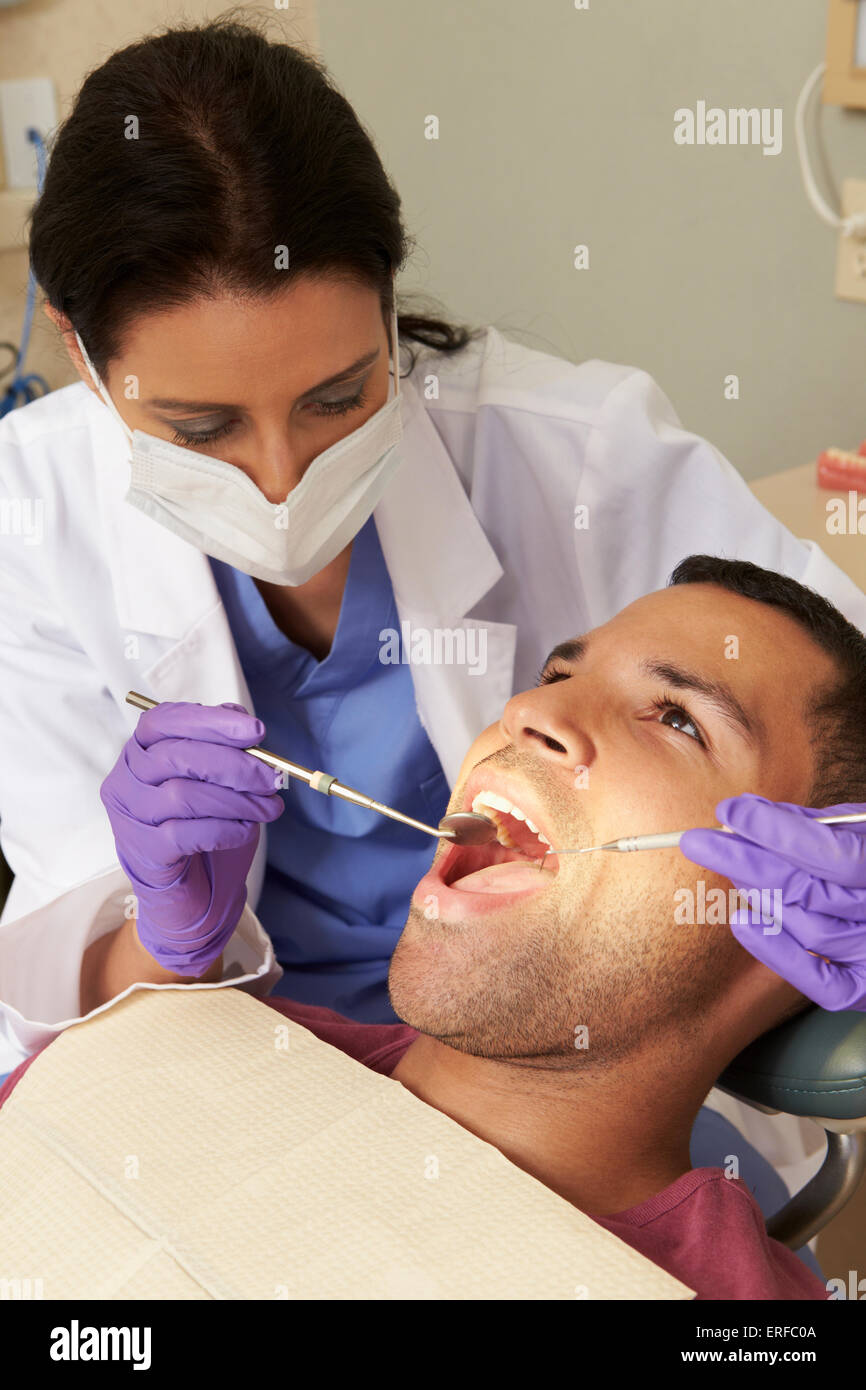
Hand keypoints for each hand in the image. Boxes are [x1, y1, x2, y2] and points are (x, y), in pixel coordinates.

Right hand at [100, 700, 283, 974]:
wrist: (191, 896)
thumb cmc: (204, 829)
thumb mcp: (216, 782)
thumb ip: (224, 748)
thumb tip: (247, 725)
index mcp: (139, 753)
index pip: (163, 721)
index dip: (210, 721)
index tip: (256, 730)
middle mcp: (125, 781)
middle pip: (175, 756)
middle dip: (233, 764)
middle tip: (272, 778)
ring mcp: (130, 818)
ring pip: (183, 795)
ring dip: (236, 799)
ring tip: (269, 808)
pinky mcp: (144, 852)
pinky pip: (186, 833)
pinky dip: (226, 829)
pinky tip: (246, 830)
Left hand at [680, 794, 865, 1011]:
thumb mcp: (862, 829)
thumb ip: (814, 825)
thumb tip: (749, 814)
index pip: (831, 853)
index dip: (777, 832)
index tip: (730, 812)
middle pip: (808, 890)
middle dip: (747, 861)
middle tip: (700, 841)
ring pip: (807, 927)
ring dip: (759, 894)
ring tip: (729, 867)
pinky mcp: (865, 988)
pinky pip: (820, 981)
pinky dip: (777, 951)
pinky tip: (742, 920)